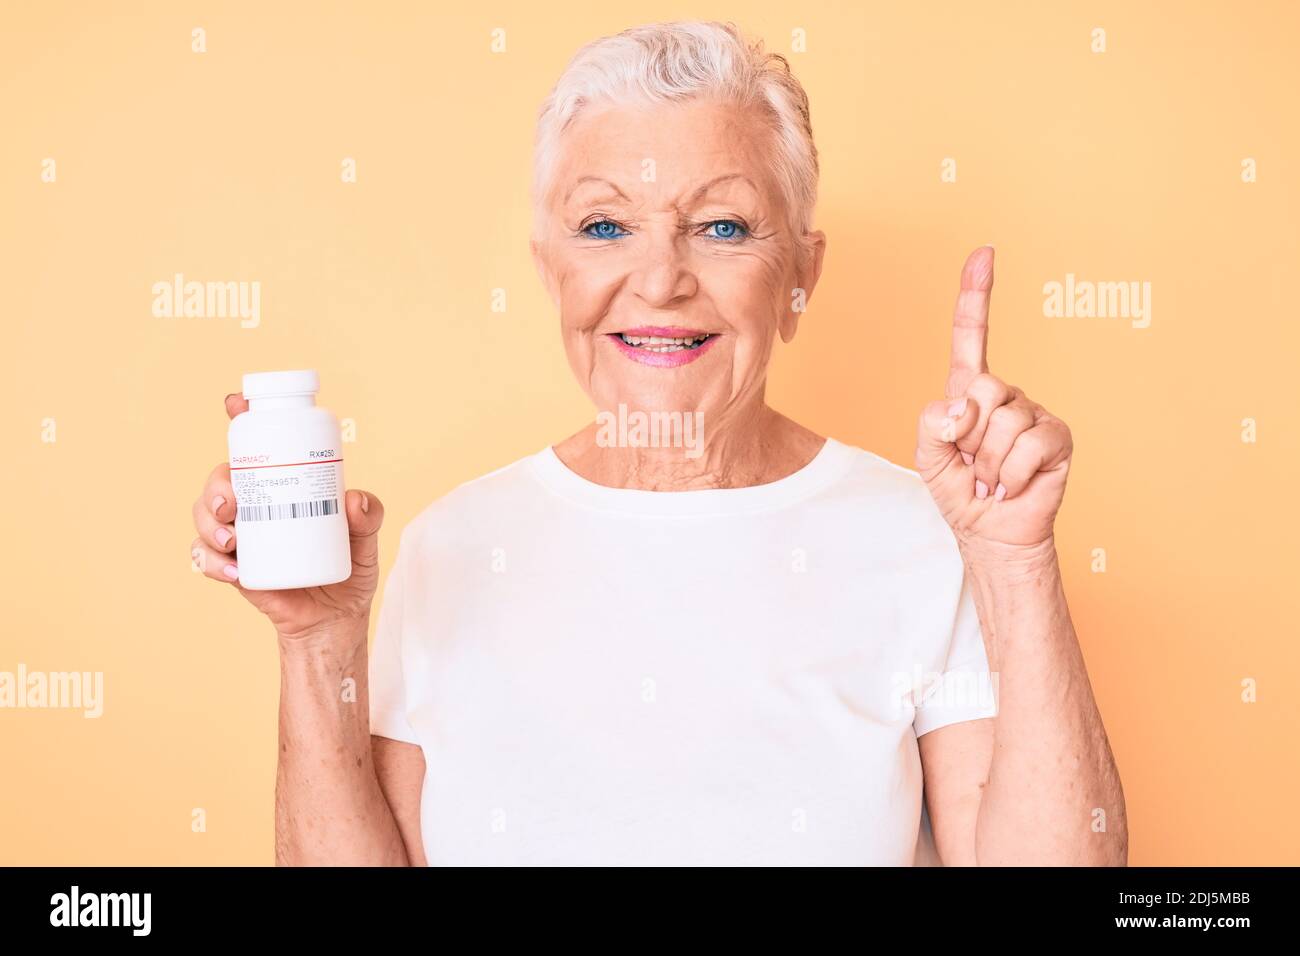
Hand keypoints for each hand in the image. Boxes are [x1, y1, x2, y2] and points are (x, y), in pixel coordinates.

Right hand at [190, 392, 384, 639]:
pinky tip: (234, 570)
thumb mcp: (367, 537)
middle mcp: (256, 504)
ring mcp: (240, 536)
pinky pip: (204, 559)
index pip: (258, 446)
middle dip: (217, 484)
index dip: (242, 420)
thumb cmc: (349, 565)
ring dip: (206, 523)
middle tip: (232, 502)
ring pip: (203, 516)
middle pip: (221, 479)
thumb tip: (352, 501)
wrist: (338, 616)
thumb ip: (369, 515)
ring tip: (232, 540)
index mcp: (284, 484)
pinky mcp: (234, 569)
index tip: (236, 405)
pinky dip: (211, 562)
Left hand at [915, 247, 1071, 553]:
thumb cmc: (959, 490)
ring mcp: (1034, 414)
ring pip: (1005, 421)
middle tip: (970, 464)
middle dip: (969, 436)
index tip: (984, 253)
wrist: (990, 531)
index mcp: (969, 392)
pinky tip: (1012, 484)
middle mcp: (1005, 396)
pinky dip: (1011, 472)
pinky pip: (1029, 444)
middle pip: (984, 388)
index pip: (971, 337)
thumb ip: (935, 421)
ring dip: (988, 461)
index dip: (975, 295)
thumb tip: (969, 404)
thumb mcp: (929, 455)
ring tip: (990, 478)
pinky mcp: (1058, 438)